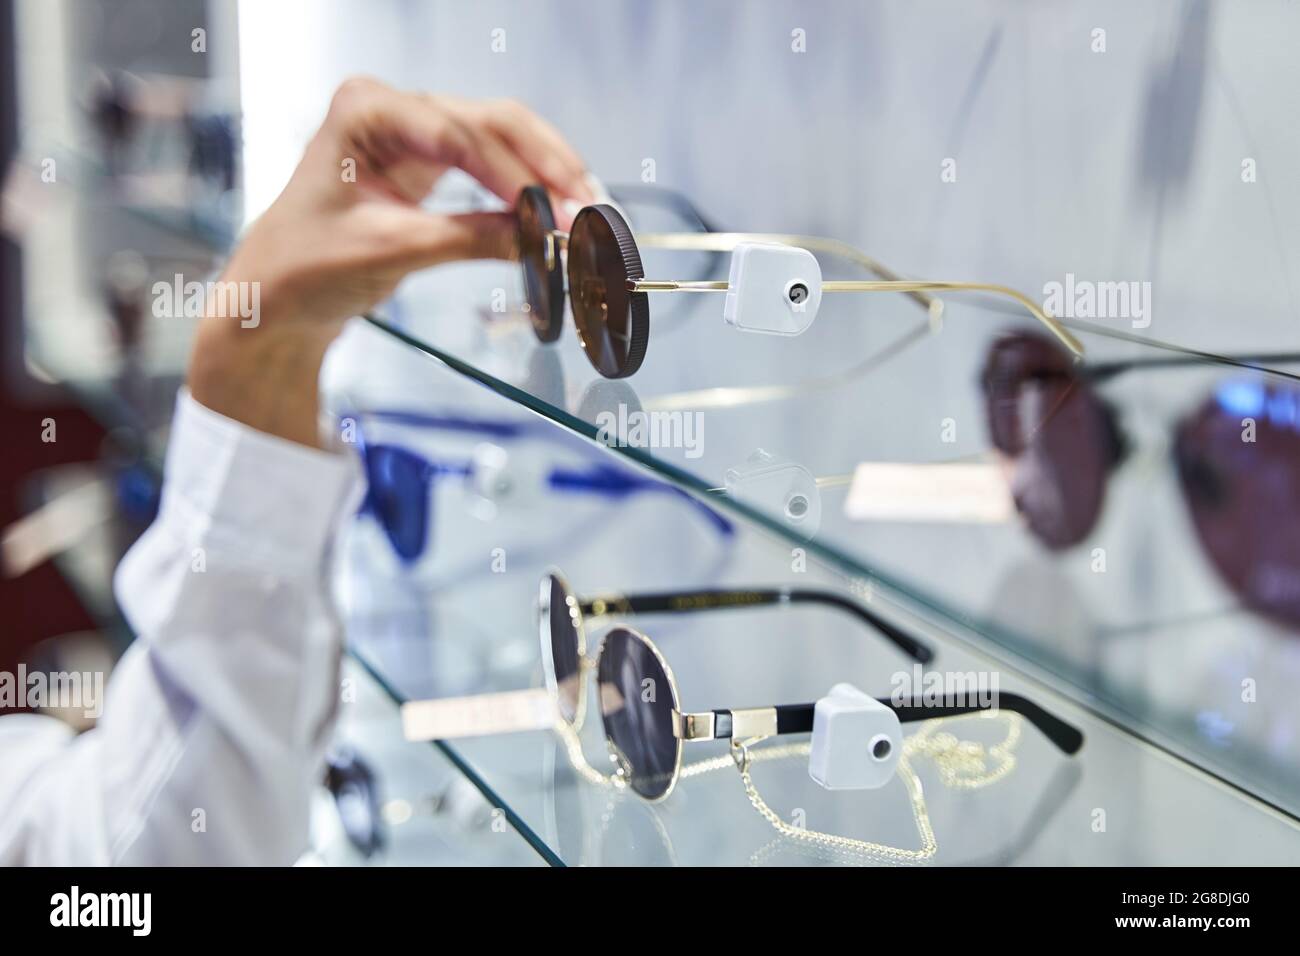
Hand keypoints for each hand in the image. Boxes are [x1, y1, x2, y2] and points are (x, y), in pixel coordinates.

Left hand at [189, 77, 593, 446]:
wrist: (276, 295)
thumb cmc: (308, 266)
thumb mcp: (393, 251)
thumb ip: (471, 239)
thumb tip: (547, 241)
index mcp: (367, 110)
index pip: (459, 134)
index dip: (515, 176)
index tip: (557, 215)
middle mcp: (394, 106)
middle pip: (494, 123)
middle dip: (547, 167)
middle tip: (591, 209)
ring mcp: (415, 130)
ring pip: (503, 138)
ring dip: (548, 175)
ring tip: (590, 211)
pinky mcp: (431, 161)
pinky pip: (494, 165)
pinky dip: (529, 190)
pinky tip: (560, 211)